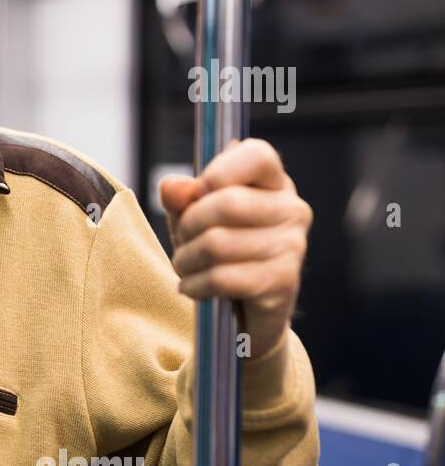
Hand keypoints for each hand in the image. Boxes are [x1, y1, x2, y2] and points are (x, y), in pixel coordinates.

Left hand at [159, 138, 311, 355]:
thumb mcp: (193, 219)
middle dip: (188, 225)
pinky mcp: (283, 283)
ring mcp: (292, 246)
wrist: (244, 311)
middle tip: (182, 241)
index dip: (217, 172)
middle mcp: (292, 210)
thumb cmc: (219, 253)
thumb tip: (174, 186)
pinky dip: (194, 285)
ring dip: (185, 260)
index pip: (256, 155)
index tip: (197, 194)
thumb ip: (181, 198)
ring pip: (217, 243)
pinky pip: (222, 277)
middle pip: (226, 202)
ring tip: (185, 267)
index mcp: (273, 183)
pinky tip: (192, 287)